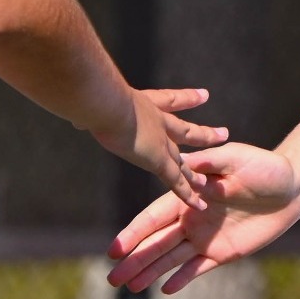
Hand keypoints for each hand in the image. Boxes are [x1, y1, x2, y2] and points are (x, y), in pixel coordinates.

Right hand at [88, 88, 228, 211]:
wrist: (105, 102)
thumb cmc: (95, 95)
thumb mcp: (96, 100)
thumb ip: (89, 111)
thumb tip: (76, 119)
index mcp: (143, 102)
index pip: (170, 100)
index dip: (187, 99)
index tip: (205, 95)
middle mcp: (156, 121)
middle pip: (186, 130)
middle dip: (203, 134)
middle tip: (223, 133)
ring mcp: (159, 141)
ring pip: (184, 159)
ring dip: (197, 169)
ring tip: (211, 182)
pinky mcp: (157, 160)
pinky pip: (176, 182)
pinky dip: (187, 194)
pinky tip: (199, 204)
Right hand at [105, 142, 299, 293]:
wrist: (292, 185)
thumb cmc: (264, 166)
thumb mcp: (235, 158)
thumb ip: (209, 163)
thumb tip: (183, 163)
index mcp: (190, 196)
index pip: (154, 218)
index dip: (134, 234)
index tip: (115, 250)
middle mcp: (192, 218)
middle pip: (157, 243)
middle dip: (134, 260)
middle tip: (112, 279)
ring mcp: (206, 237)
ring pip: (172, 259)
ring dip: (150, 272)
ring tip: (130, 287)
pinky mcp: (224, 252)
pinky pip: (198, 268)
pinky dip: (182, 278)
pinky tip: (165, 290)